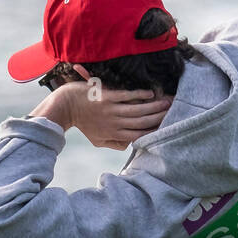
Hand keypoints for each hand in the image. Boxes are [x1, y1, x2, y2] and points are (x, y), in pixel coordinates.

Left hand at [30, 83, 172, 148]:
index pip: (138, 135)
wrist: (65, 107)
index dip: (153, 131)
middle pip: (141, 122)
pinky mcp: (107, 97)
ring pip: (138, 110)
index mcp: (113, 134)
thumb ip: (113, 143)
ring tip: (168, 102)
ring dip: (154, 106)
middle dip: (159, 117)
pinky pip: (127, 96)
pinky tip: (151, 93)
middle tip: (173, 111)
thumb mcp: (97, 140)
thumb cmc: (82, 123)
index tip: (165, 127)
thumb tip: (129, 145)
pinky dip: (140, 95)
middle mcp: (115, 123)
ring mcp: (111, 109)